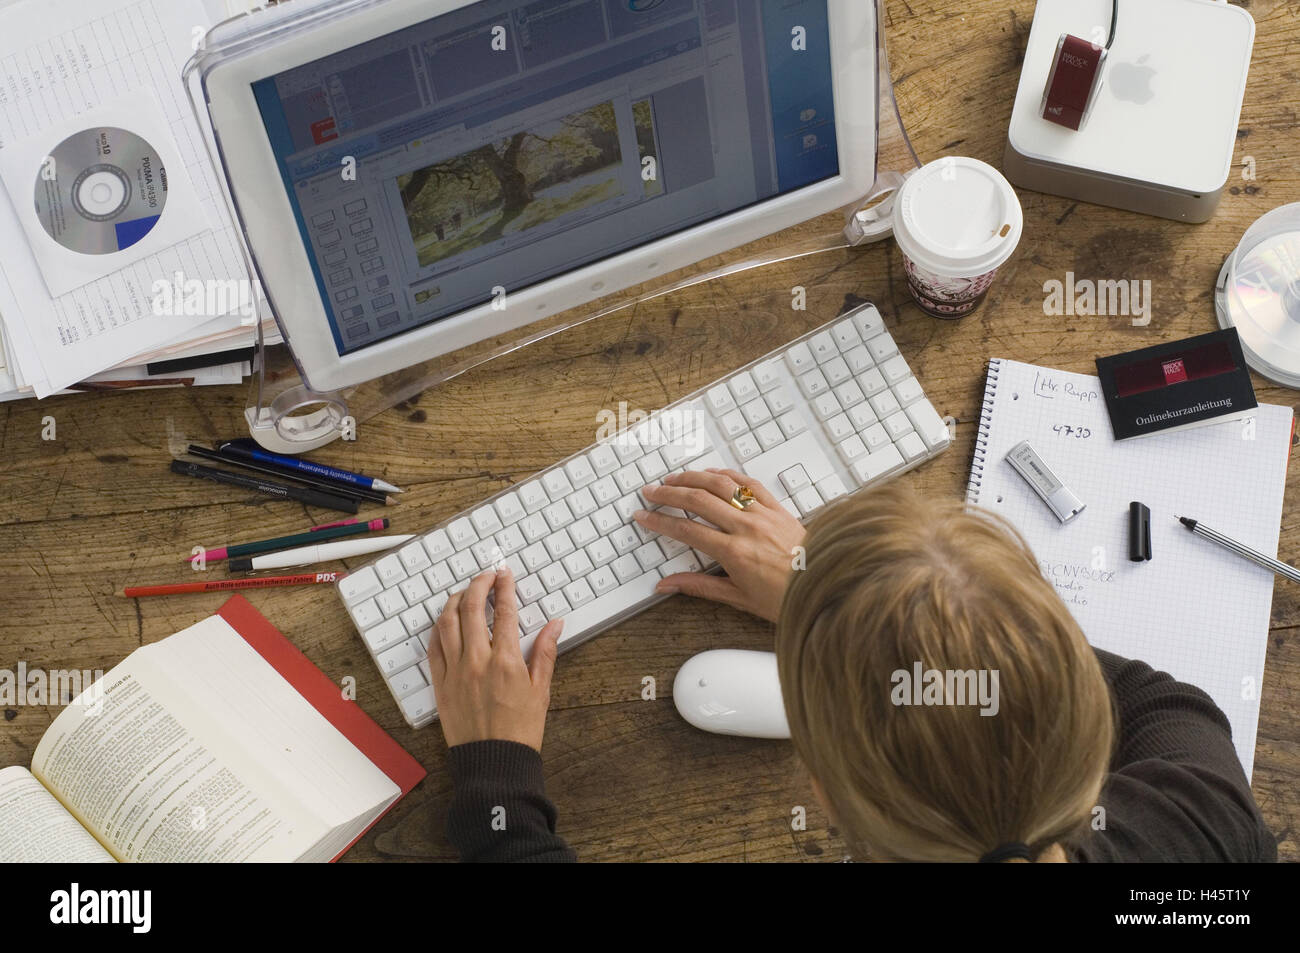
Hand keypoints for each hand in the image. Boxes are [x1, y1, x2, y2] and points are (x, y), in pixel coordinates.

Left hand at [427, 568, 563, 751]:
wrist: (494, 764)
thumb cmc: (520, 731)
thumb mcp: (541, 691)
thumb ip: (545, 653)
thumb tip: (554, 625)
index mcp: (505, 661)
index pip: (503, 611)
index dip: (504, 587)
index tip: (505, 575)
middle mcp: (476, 661)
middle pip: (470, 608)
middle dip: (478, 585)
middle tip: (486, 576)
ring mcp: (455, 672)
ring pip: (447, 622)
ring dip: (454, 600)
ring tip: (464, 592)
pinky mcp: (441, 684)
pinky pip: (433, 647)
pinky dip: (439, 628)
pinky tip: (445, 621)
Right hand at [633, 468, 806, 622]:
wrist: (824, 588)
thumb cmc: (785, 598)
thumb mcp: (738, 598)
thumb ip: (699, 587)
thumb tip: (667, 586)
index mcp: (734, 553)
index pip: (686, 530)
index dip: (660, 521)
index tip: (644, 517)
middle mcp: (747, 528)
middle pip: (698, 500)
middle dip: (668, 493)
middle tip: (651, 492)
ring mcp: (763, 514)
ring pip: (721, 485)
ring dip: (694, 477)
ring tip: (675, 477)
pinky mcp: (778, 508)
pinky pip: (749, 483)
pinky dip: (728, 475)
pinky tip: (714, 473)